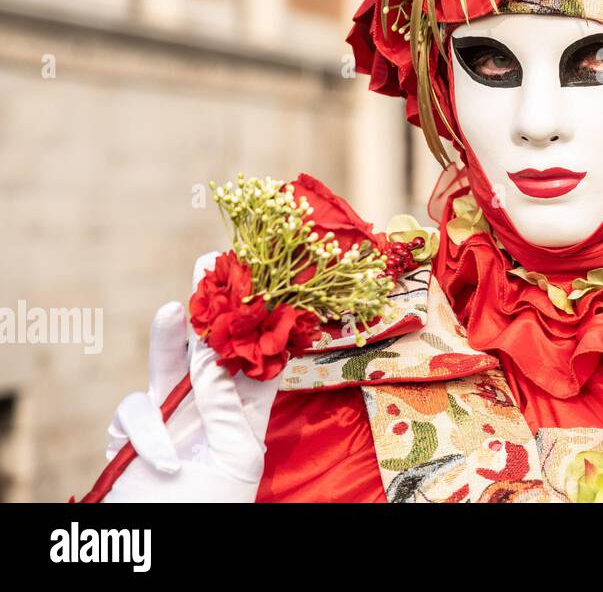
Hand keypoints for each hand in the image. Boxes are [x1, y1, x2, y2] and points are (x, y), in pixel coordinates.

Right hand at [102, 253, 279, 502]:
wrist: (167, 541)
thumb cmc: (215, 506)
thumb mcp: (236, 456)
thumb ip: (227, 408)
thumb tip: (213, 358)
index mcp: (246, 416)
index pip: (257, 361)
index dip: (260, 324)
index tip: (263, 283)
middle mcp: (208, 411)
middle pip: (208, 350)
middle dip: (207, 310)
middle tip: (207, 265)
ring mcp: (169, 420)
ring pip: (165, 368)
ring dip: (168, 339)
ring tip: (172, 309)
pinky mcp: (133, 436)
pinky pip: (135, 412)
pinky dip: (147, 434)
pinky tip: (164, 460)